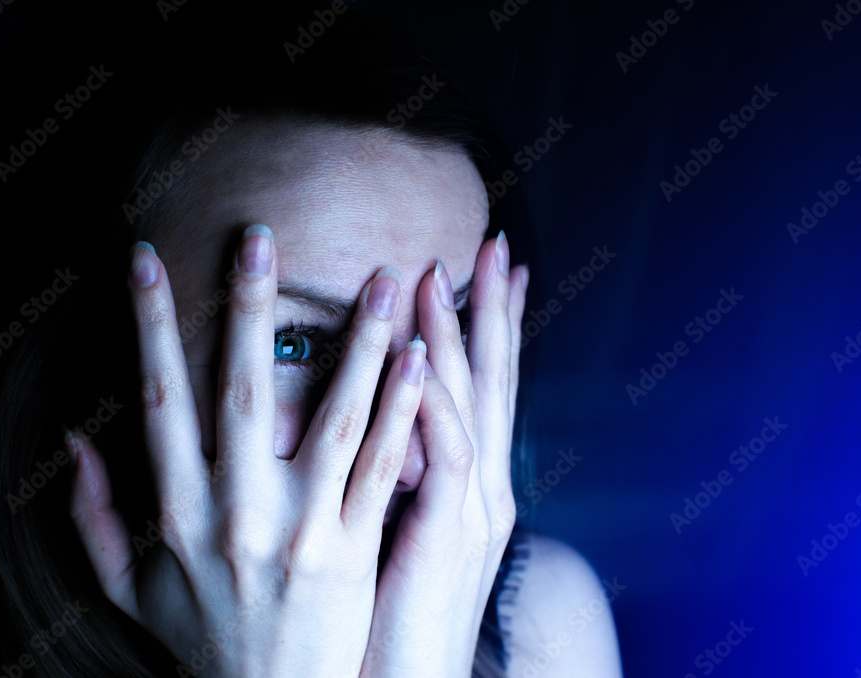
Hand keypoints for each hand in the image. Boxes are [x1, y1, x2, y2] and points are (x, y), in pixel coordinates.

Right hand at [69, 225, 428, 677]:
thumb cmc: (202, 638)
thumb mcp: (126, 585)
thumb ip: (93, 513)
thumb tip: (76, 435)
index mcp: (178, 513)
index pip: (158, 401)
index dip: (147, 327)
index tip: (145, 261)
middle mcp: (237, 513)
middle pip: (240, 393)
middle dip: (247, 309)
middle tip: (260, 236)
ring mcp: (303, 529)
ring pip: (332, 419)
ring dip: (358, 344)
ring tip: (383, 279)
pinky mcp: (356, 546)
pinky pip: (381, 467)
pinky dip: (402, 409)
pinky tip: (422, 356)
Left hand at [362, 233, 528, 676]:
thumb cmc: (391, 612)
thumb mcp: (399, 530)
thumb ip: (393, 472)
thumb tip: (365, 420)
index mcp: (470, 483)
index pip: (478, 390)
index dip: (484, 330)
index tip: (480, 273)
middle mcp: (483, 485)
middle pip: (492, 381)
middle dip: (494, 312)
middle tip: (495, 246)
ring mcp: (472, 507)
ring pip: (469, 403)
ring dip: (456, 336)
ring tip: (444, 272)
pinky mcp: (448, 533)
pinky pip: (446, 453)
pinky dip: (435, 401)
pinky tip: (419, 357)